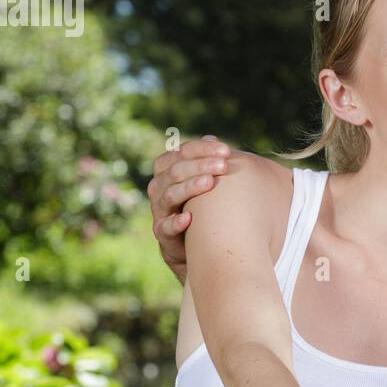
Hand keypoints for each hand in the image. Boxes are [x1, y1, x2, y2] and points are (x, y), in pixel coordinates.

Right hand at [148, 135, 232, 281]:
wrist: (196, 248)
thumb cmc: (203, 209)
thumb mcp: (206, 184)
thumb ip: (207, 163)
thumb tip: (213, 138)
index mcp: (168, 173)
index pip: (179, 154)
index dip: (201, 149)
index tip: (225, 150)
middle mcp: (160, 190)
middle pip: (174, 172)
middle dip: (200, 165)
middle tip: (223, 165)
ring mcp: (160, 212)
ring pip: (169, 195)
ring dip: (190, 187)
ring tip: (210, 183)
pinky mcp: (163, 236)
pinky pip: (164, 227)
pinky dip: (176, 222)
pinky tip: (189, 218)